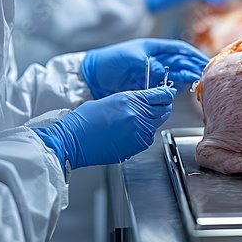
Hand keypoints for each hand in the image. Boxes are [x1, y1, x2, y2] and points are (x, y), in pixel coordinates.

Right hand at [32, 87, 174, 168]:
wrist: (74, 140)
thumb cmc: (86, 119)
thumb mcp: (112, 100)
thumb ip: (133, 100)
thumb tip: (148, 100)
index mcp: (131, 100)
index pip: (160, 95)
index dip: (166, 94)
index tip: (168, 93)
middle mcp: (137, 116)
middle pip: (163, 111)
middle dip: (161, 108)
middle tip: (156, 107)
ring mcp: (138, 133)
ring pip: (156, 125)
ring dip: (151, 122)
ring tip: (134, 122)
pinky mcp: (135, 147)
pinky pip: (147, 138)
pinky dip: (144, 135)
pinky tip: (129, 132)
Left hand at [81, 38, 208, 98]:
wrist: (92, 76)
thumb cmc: (109, 60)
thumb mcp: (131, 59)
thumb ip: (150, 65)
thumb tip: (164, 73)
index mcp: (152, 47)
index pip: (177, 49)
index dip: (191, 53)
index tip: (203, 58)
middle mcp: (154, 59)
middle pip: (179, 62)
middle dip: (192, 66)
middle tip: (205, 72)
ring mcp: (151, 72)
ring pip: (174, 74)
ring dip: (186, 77)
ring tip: (198, 81)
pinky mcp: (146, 85)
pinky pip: (164, 85)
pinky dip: (174, 87)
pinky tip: (183, 88)